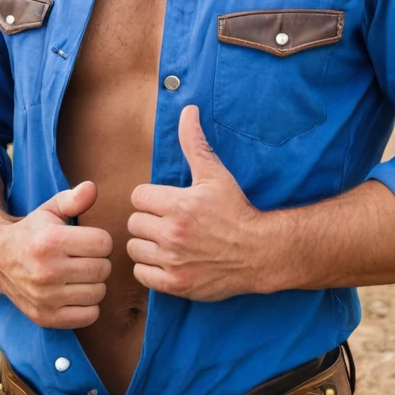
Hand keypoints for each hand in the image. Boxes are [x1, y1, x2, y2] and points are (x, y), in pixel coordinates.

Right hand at [0, 181, 112, 327]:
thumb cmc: (33, 231)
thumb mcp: (50, 210)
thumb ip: (73, 198)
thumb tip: (92, 188)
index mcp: (50, 242)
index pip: (104, 243)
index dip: (100, 240)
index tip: (88, 240)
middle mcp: (47, 271)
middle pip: (103, 269)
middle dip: (98, 260)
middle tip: (83, 257)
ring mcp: (45, 298)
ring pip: (99, 292)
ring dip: (94, 283)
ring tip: (78, 274)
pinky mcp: (46, 317)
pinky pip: (90, 315)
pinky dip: (88, 305)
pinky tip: (75, 292)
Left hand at [126, 105, 265, 300]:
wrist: (260, 252)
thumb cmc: (236, 210)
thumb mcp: (216, 174)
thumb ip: (195, 143)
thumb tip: (187, 110)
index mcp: (178, 204)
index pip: (138, 196)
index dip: (151, 198)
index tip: (166, 202)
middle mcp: (172, 233)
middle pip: (134, 222)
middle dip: (148, 220)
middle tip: (166, 221)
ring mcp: (173, 261)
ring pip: (135, 248)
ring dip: (146, 244)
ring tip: (165, 241)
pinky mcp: (175, 284)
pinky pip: (141, 274)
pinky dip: (149, 268)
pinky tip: (166, 260)